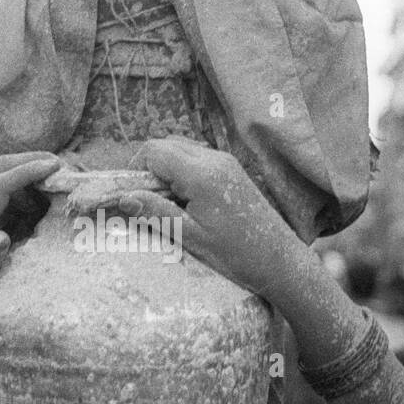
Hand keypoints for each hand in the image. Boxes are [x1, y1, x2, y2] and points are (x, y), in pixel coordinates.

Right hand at [118, 137, 298, 298]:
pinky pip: (197, 157)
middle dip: (149, 168)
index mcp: (202, 174)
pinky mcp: (231, 169)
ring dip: (166, 168)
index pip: (154, 151)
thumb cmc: (235, 253)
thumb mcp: (191, 236)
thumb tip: (124, 198)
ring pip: (180, 148)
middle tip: (149, 200)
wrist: (278, 259)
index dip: (136, 169)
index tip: (134, 195)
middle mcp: (214, 159)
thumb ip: (157, 212)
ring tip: (168, 202)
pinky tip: (186, 199)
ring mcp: (225, 161)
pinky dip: (182, 170)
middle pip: (165, 144)